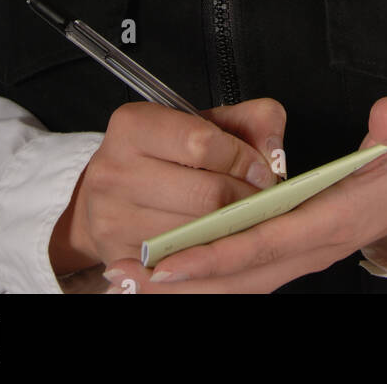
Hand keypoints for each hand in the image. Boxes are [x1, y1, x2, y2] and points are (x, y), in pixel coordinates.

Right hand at [48, 97, 285, 278]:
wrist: (114, 188)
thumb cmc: (167, 151)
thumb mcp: (207, 121)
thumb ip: (253, 122)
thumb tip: (274, 154)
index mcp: (133, 125)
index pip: (202, 143)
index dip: (243, 159)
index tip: (260, 170)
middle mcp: (113, 170)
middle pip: (205, 195)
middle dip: (244, 200)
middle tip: (257, 200)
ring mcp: (112, 217)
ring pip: (197, 234)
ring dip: (230, 230)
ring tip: (236, 218)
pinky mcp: (119, 255)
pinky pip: (181, 263)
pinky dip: (207, 254)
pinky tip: (215, 241)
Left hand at [103, 96, 386, 293]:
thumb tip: (386, 118)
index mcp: (334, 217)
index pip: (269, 240)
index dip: (220, 252)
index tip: (174, 258)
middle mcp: (312, 246)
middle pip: (240, 273)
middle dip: (184, 278)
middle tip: (129, 273)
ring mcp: (298, 256)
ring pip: (234, 282)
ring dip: (182, 285)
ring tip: (128, 277)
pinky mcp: (286, 256)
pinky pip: (238, 277)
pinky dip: (199, 281)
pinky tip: (158, 276)